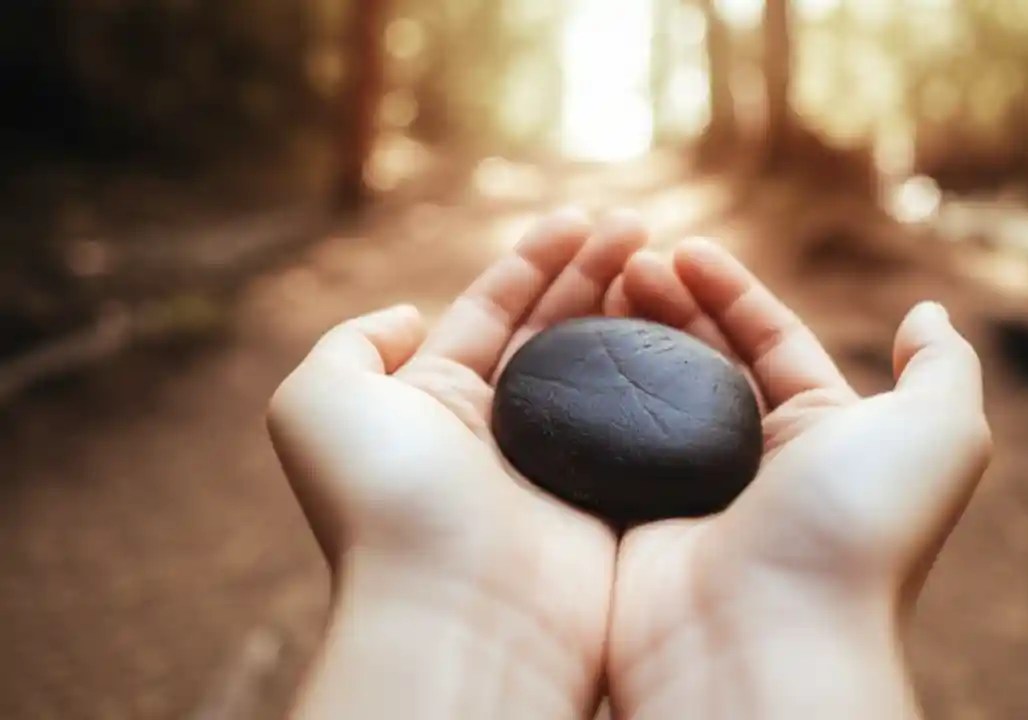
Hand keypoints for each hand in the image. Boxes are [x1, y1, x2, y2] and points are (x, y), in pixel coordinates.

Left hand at [268, 210, 644, 719]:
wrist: (453, 607)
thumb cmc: (383, 501)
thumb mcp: (318, 401)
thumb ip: (351, 342)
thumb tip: (410, 314)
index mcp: (435, 401)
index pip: (492, 311)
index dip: (535, 259)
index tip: (581, 217)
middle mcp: (498, 429)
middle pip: (555, 329)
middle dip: (593, 271)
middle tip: (638, 226)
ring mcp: (559, 465)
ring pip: (603, 369)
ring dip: (632, 309)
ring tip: (663, 257)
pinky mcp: (610, 498)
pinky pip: (644, 424)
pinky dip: (664, 374)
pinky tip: (685, 326)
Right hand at [604, 239, 991, 718]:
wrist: (768, 637)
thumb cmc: (856, 530)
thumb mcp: (939, 433)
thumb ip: (941, 368)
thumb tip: (927, 314)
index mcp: (823, 437)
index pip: (772, 343)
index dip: (732, 291)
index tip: (685, 249)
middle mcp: (756, 464)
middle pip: (704, 361)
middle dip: (670, 303)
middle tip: (631, 261)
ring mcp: (689, 493)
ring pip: (650, 395)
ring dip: (625, 336)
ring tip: (599, 284)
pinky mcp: (631, 518)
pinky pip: (603, 443)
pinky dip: (584, 395)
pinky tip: (566, 348)